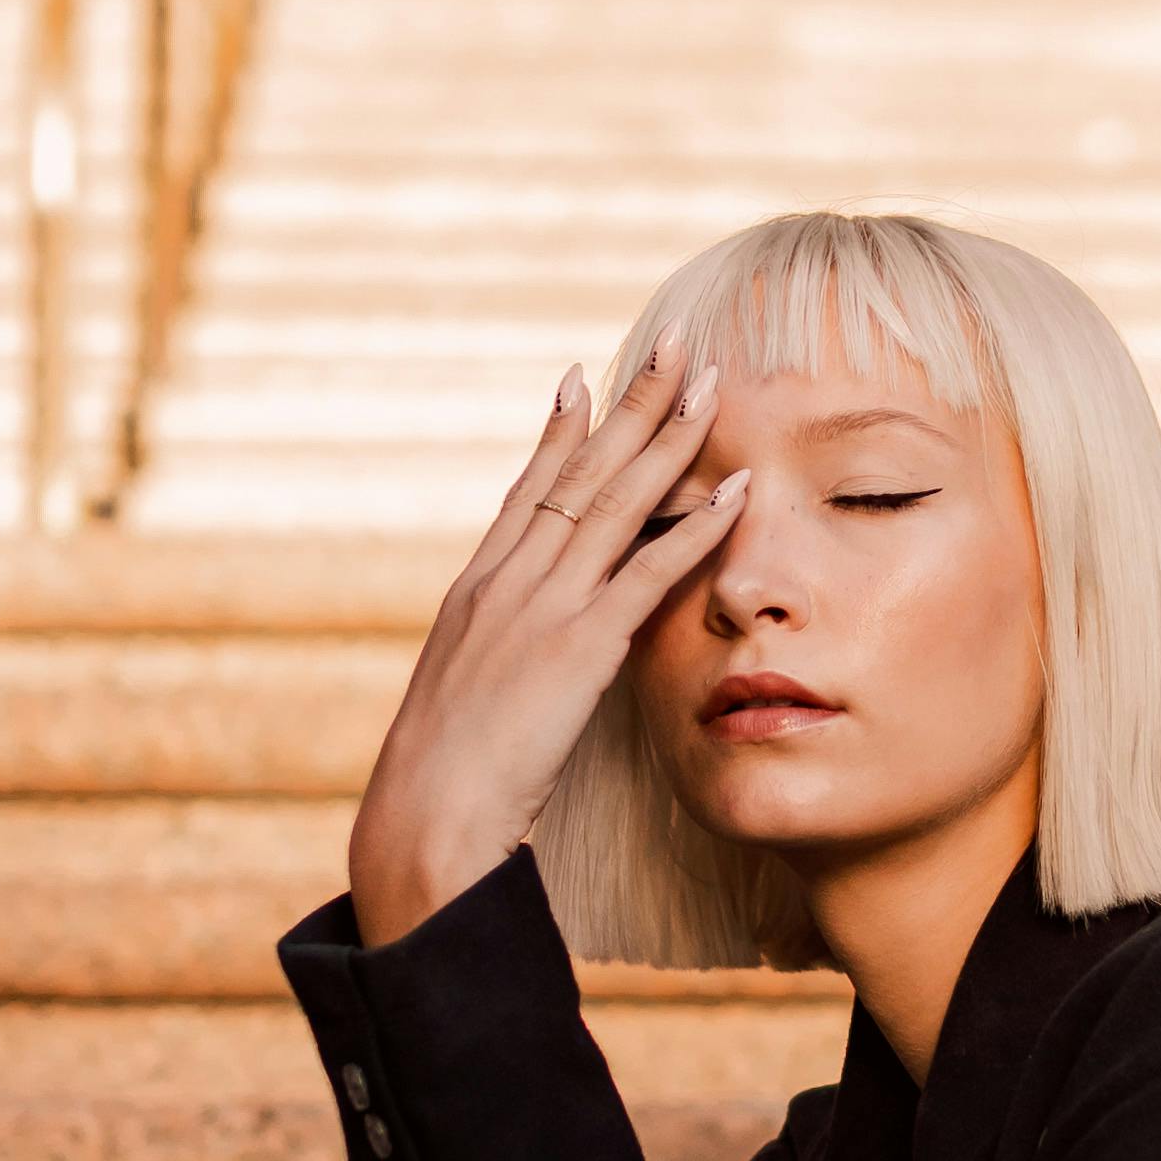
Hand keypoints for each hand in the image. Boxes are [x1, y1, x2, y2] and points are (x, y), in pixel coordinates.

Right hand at [349, 353, 746, 943]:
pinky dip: (695, 526)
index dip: (561, 432)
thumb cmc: (441, 779)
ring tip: (711, 386)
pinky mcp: (580, 647)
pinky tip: (735, 489)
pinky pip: (649, 571)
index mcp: (477, 589)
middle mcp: (508, 581)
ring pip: (616, 502)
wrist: (425, 813)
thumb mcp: (464, 699)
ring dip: (670, 438)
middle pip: (579, 473)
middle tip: (675, 347)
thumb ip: (495, 660)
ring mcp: (543, 607)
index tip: (584, 377)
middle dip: (630, 404)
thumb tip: (513, 657)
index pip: (529, 490)